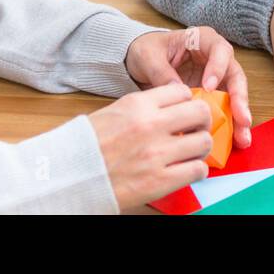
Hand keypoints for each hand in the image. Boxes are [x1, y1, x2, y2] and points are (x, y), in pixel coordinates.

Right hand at [87, 84, 212, 210]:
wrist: (69, 176)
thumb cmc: (87, 146)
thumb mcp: (114, 113)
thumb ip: (144, 109)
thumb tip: (171, 110)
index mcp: (137, 105)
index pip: (181, 92)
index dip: (186, 102)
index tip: (185, 111)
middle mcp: (150, 125)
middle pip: (200, 112)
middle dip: (201, 121)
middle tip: (195, 129)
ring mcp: (157, 154)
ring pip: (204, 141)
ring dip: (200, 147)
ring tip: (190, 152)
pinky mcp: (160, 181)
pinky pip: (197, 170)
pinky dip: (196, 170)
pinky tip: (185, 169)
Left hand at [124, 27, 251, 147]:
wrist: (140, 61)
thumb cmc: (147, 50)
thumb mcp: (148, 57)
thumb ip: (162, 72)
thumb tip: (179, 92)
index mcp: (202, 39)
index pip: (220, 50)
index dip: (218, 68)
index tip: (208, 88)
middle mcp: (215, 58)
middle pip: (235, 75)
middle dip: (239, 98)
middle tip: (241, 118)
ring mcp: (216, 78)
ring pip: (235, 96)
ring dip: (240, 117)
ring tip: (242, 138)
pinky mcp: (212, 96)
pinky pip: (225, 110)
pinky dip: (230, 126)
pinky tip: (233, 142)